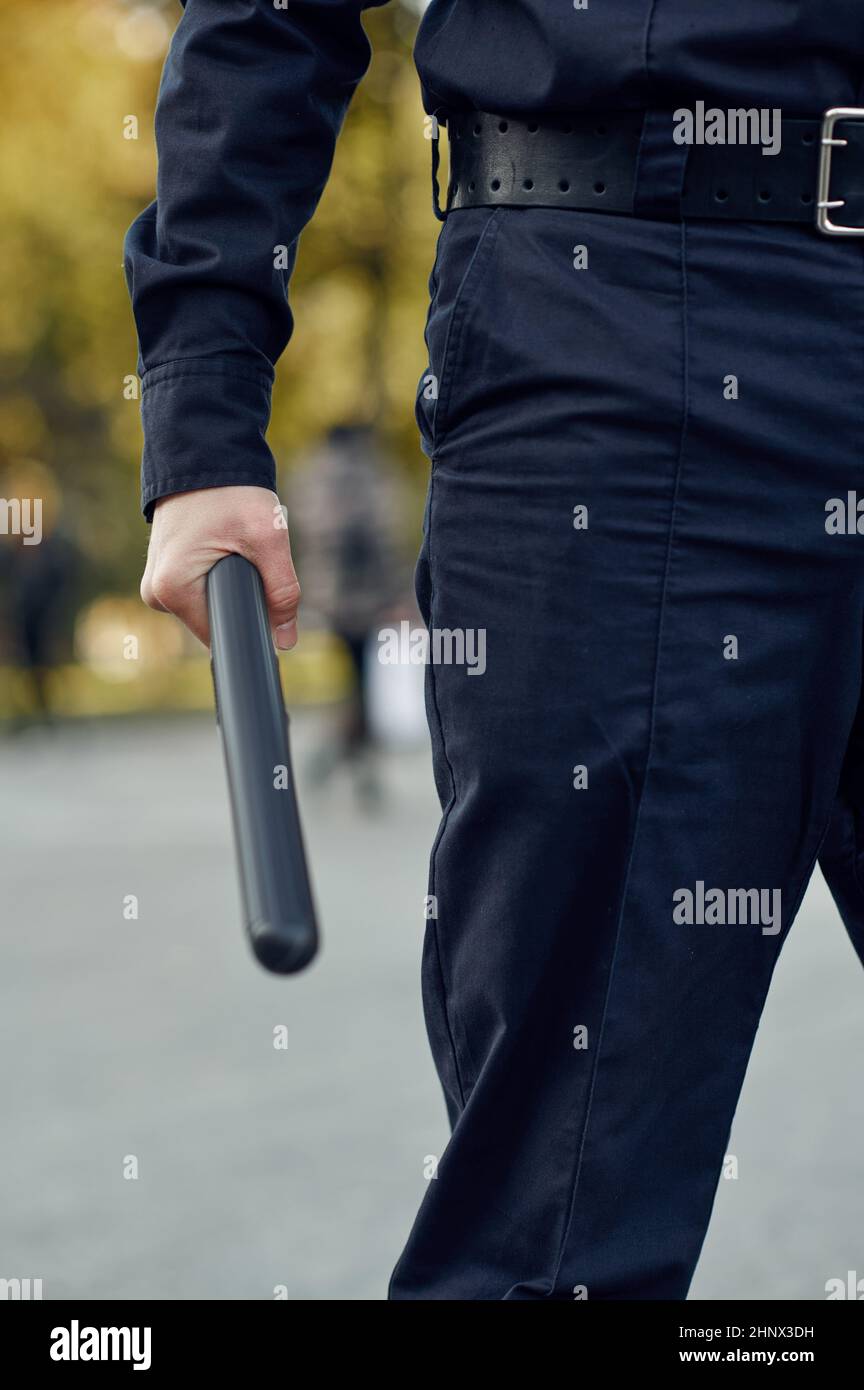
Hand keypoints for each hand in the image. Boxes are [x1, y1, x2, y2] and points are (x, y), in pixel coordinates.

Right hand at [141, 486, 299, 648]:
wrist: (202, 453)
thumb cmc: (230, 491)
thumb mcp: (267, 539)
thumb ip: (282, 592)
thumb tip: (285, 640)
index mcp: (171, 590)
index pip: (221, 634)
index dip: (252, 625)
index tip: (269, 600)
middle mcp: (156, 594)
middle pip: (216, 621)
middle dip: (243, 600)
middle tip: (252, 558)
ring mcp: (157, 584)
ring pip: (211, 606)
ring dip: (233, 587)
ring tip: (236, 548)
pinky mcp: (164, 574)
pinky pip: (201, 591)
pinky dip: (220, 577)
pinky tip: (225, 549)